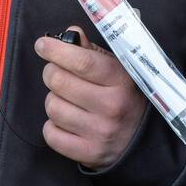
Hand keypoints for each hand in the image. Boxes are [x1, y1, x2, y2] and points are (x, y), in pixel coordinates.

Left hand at [34, 25, 145, 169]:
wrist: (141, 140)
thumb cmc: (126, 98)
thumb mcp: (118, 69)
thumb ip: (93, 50)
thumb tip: (71, 33)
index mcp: (121, 80)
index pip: (82, 61)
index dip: (56, 50)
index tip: (43, 45)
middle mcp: (112, 106)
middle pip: (60, 81)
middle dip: (51, 72)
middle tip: (56, 73)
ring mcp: (100, 131)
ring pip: (52, 106)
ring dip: (54, 100)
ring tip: (67, 100)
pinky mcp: (88, 152)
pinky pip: (51, 134)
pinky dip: (53, 126)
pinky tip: (67, 121)